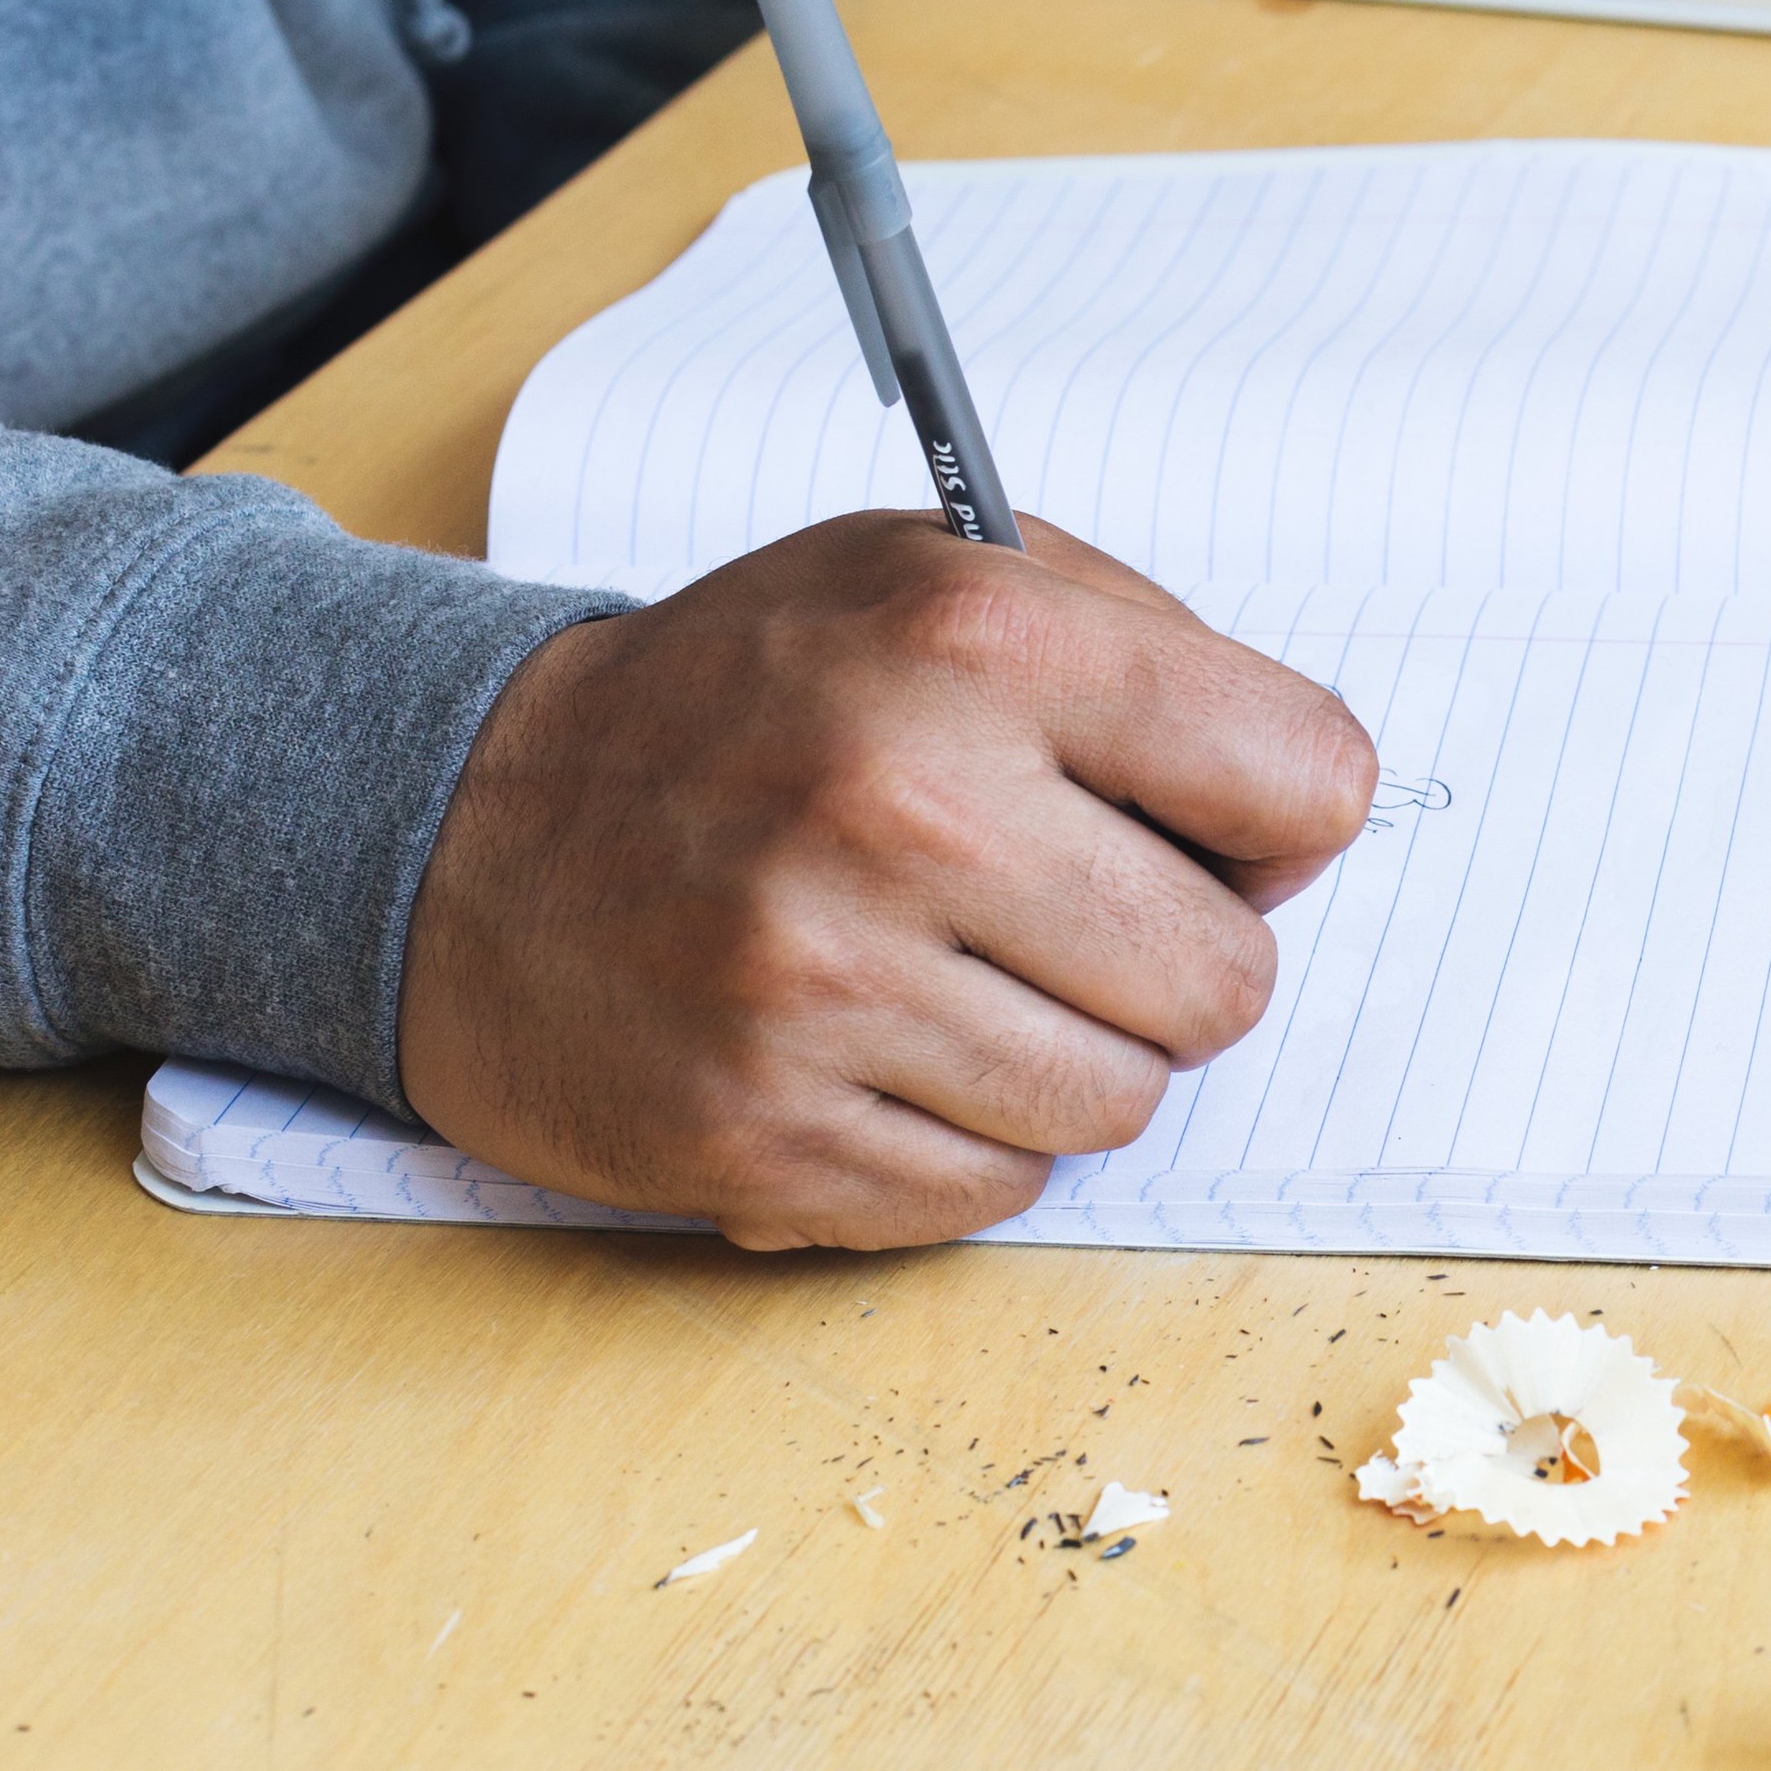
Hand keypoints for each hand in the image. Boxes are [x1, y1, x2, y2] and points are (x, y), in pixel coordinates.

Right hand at [401, 512, 1379, 1249]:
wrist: (459, 828)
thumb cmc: (744, 702)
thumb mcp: (935, 578)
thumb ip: (1151, 656)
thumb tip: (1303, 815)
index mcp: (979, 643)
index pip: (1312, 779)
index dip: (1275, 819)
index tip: (1201, 822)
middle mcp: (905, 810)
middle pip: (1229, 981)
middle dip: (1172, 960)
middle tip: (1062, 914)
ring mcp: (825, 988)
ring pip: (1124, 1103)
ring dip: (1066, 1057)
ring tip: (948, 974)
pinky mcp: (766, 1139)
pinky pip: (997, 1193)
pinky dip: (958, 1139)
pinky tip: (870, 1052)